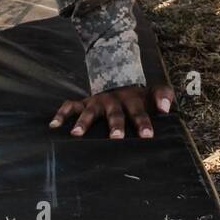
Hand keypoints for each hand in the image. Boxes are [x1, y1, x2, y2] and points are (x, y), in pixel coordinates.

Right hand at [49, 84, 176, 138]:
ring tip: (76, 134)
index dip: (143, 123)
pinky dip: (61, 115)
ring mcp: (96, 101)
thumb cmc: (140, 97)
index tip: (147, 136)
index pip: (139, 112)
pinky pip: (70, 106)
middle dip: (115, 125)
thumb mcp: (155, 91)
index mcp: (132, 100)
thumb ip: (164, 97)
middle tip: (116, 138)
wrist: (120, 80)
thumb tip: (166, 109)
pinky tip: (53, 126)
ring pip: (89, 111)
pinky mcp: (83, 102)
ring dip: (83, 122)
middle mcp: (113, 100)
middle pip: (114, 113)